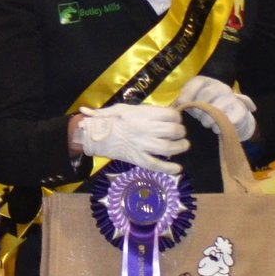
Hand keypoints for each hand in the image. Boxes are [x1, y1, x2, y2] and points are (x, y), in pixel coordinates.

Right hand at [71, 102, 188, 172]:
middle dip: (180, 132)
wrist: (92, 136)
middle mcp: (147, 129)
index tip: (174, 120)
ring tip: (182, 146)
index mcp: (144, 115)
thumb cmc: (107, 121)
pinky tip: (177, 168)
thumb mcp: (120, 108)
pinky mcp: (138, 158)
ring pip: (169, 148)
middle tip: (178, 134)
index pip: (172, 115)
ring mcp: (143, 145)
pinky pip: (156, 165)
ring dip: (180, 147)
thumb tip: (149, 108)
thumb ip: (135, 107)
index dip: (177, 118)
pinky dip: (168, 168)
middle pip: (174, 131)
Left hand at [176, 74, 256, 144]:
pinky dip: (221, 126)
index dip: (187, 94)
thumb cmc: (204, 110)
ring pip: (219, 106)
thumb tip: (172, 110)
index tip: (180, 106)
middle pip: (208, 94)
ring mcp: (232, 97)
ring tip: (206, 123)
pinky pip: (231, 118)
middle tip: (197, 117)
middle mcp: (220, 87)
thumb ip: (182, 103)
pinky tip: (216, 128)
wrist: (228, 118)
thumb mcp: (191, 103)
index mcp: (206, 82)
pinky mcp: (241, 109)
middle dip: (199, 108)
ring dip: (209, 119)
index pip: (197, 82)